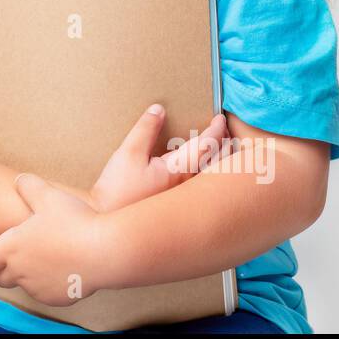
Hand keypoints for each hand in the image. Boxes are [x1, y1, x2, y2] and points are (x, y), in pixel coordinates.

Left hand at [0, 172, 111, 306]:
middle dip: (7, 268)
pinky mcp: (57, 299)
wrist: (104, 251)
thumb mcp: (48, 195)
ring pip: (25, 286)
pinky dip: (51, 284)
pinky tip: (65, 267)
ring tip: (50, 256)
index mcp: (11, 248)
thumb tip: (19, 181)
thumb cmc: (73, 221)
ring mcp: (38, 288)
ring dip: (30, 276)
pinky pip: (47, 293)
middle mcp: (19, 272)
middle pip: (1, 278)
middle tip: (25, 251)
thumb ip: (28, 186)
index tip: (1, 246)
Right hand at [88, 105, 231, 212]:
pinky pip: (202, 188)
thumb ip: (145, 129)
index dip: (216, 130)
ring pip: (212, 178)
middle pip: (218, 164)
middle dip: (226, 146)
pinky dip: (209, 175)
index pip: (207, 145)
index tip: (220, 119)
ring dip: (220, 162)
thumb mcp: (128, 153)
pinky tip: (203, 174)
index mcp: (179, 170)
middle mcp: (188, 186)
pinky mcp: (179, 209)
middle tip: (227, 134)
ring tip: (221, 151)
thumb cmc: (118, 191)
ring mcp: (185, 200)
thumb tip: (158, 109)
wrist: (112, 228)